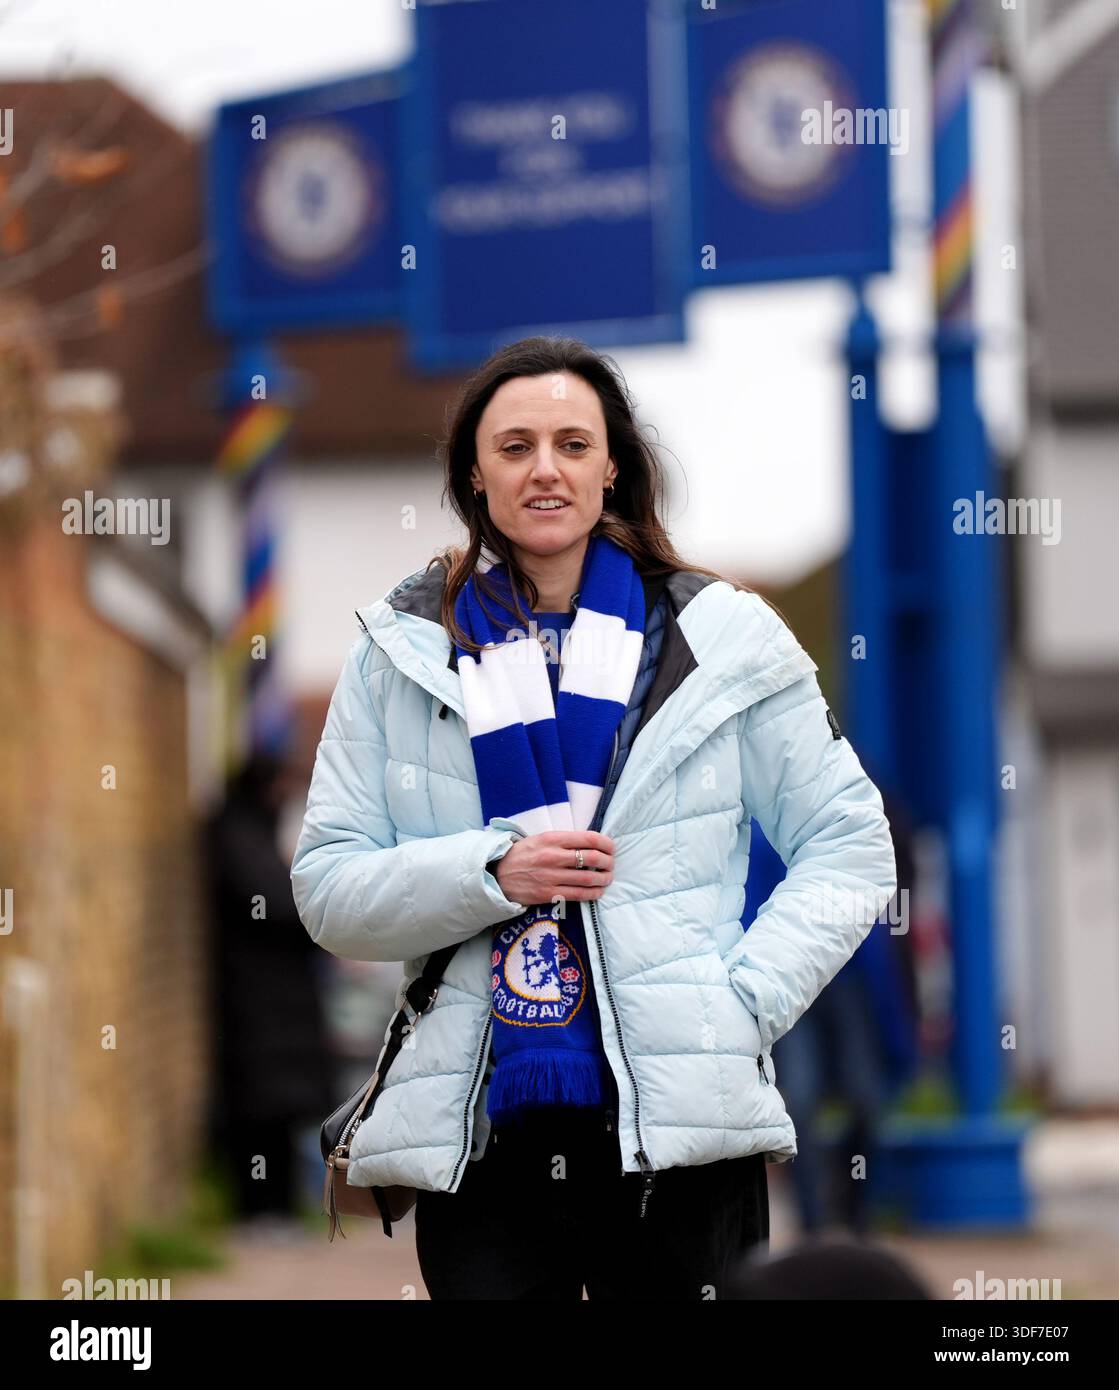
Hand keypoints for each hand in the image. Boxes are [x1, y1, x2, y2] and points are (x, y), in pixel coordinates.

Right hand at [489, 830, 614, 907]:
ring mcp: (551, 877)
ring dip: (604, 879)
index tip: (611, 848)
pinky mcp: (548, 894)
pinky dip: (593, 893)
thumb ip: (565, 840)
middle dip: (608, 862)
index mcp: (552, 838)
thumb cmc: (523, 855)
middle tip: (611, 864)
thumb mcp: (541, 838)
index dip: (606, 843)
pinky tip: (598, 891)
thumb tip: (593, 844)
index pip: (589, 838)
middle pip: (593, 858)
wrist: (498, 875)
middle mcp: (553, 856)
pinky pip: (578, 895)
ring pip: (589, 878)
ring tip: (607, 878)